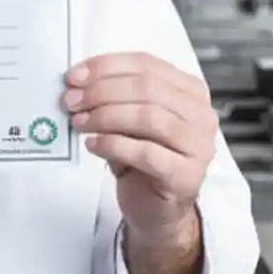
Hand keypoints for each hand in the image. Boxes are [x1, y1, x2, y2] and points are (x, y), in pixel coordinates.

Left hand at [62, 53, 216, 238]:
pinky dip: (113, 144)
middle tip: (71, 101)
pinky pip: (146, 152)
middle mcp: (201, 114)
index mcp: (189, 90)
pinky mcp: (186, 175)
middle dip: (101, 92)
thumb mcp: (128, 118)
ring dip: (105, 116)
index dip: (106, 67)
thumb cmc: (142, 159)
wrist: (156, 208)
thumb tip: (77, 83)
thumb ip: (113, 96)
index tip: (74, 76)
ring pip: (147, 117)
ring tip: (79, 123)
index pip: (146, 64)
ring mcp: (198, 146)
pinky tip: (93, 144)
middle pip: (146, 88)